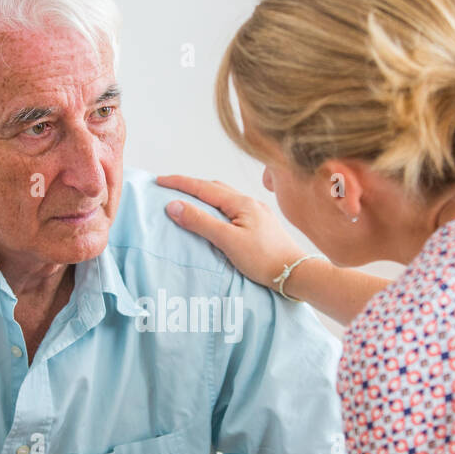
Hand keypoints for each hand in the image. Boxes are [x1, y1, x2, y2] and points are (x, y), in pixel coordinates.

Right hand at [158, 175, 308, 289]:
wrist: (296, 273)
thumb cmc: (263, 259)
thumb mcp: (228, 241)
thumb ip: (200, 222)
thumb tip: (173, 205)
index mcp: (241, 203)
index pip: (203, 187)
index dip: (179, 183)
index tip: (159, 180)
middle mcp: (250, 203)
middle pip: (214, 188)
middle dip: (191, 185)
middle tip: (170, 188)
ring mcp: (257, 213)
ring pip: (225, 197)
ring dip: (205, 195)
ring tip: (188, 200)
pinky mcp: (261, 224)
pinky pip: (233, 208)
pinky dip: (217, 206)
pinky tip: (215, 215)